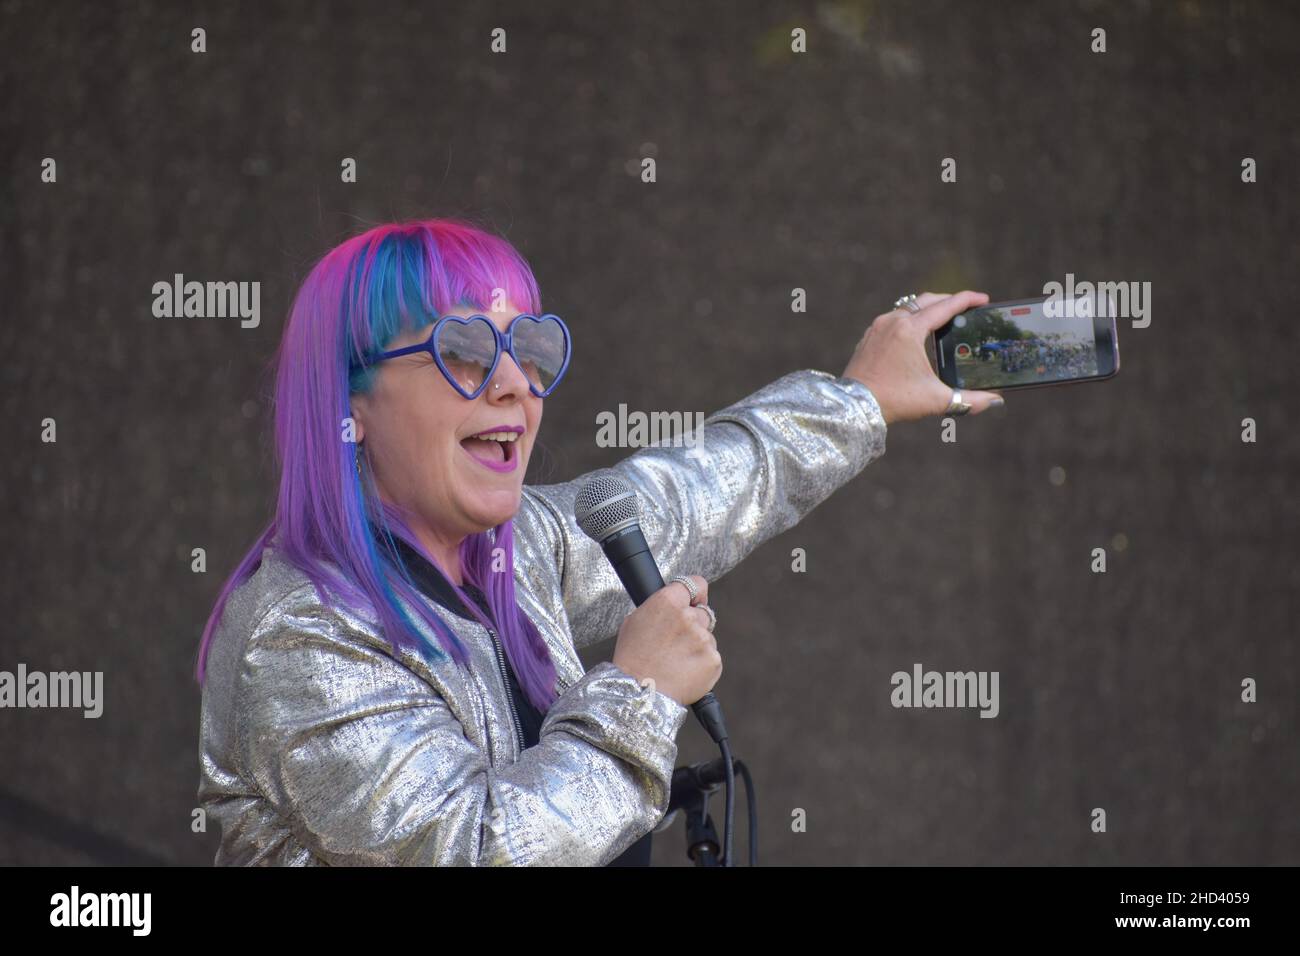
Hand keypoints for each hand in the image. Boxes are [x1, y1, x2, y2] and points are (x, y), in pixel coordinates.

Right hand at [611, 574, 720, 706]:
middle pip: (702, 613)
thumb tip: (674, 601)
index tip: (695, 599)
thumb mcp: (634, 621)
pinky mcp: (713, 660)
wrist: (639, 694)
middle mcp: (688, 617)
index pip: (695, 583)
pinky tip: (684, 672)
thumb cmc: (632, 659)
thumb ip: (659, 606)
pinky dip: (702, 664)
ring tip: (675, 662)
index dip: (695, 593)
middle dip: (694, 624)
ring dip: (697, 646)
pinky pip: (712, 657)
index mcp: (668, 602)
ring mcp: (703, 639)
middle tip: (676, 643)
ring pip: (707, 637)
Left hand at [841, 291, 1004, 424]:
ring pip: (908, 308)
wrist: (854, 406)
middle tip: (967, 307)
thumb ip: (969, 400)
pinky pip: (893, 318)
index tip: (984, 299)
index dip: (968, 300)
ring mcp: (878, 327)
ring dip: (927, 309)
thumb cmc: (894, 401)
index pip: (945, 306)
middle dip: (949, 301)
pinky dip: (910, 319)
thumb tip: (996, 401)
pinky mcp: (869, 336)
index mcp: (910, 330)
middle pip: (927, 301)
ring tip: (943, 318)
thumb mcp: (936, 400)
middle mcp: (893, 321)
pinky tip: (916, 332)